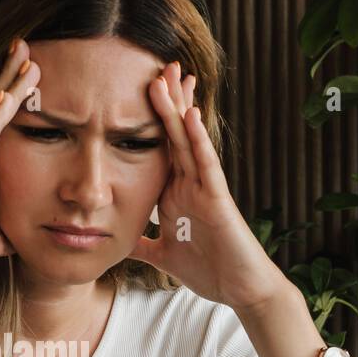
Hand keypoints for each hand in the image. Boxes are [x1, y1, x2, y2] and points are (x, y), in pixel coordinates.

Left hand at [128, 62, 288, 311]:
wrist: (240, 290)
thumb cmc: (209, 270)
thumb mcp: (163, 256)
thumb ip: (143, 245)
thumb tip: (117, 242)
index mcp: (175, 194)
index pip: (158, 151)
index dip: (149, 123)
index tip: (136, 94)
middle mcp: (190, 185)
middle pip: (173, 136)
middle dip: (166, 103)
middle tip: (155, 66)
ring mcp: (205, 189)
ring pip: (188, 141)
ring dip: (177, 109)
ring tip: (166, 76)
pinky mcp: (218, 199)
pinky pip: (206, 165)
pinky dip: (198, 141)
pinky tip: (191, 116)